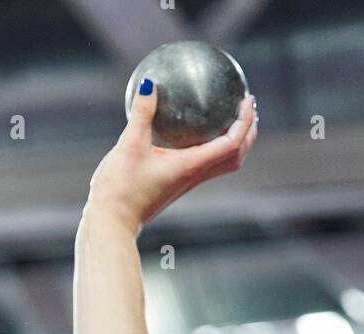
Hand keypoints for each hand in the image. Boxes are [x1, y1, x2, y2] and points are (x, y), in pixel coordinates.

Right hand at [86, 81, 256, 232]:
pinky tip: (198, 132)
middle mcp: (195, 175)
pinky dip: (214, 147)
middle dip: (249, 133)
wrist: (114, 220)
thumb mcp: (129, 145)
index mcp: (191, 166)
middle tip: (248, 107)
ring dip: (236, 143)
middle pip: (236, 157)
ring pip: (224, 163)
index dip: (245, 122)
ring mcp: (188, 182)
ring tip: (233, 119)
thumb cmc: (121, 187)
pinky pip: (206, 164)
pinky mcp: (178, 184)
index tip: (247, 101)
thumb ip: (142, 113)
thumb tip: (151, 84)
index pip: (231, 144)